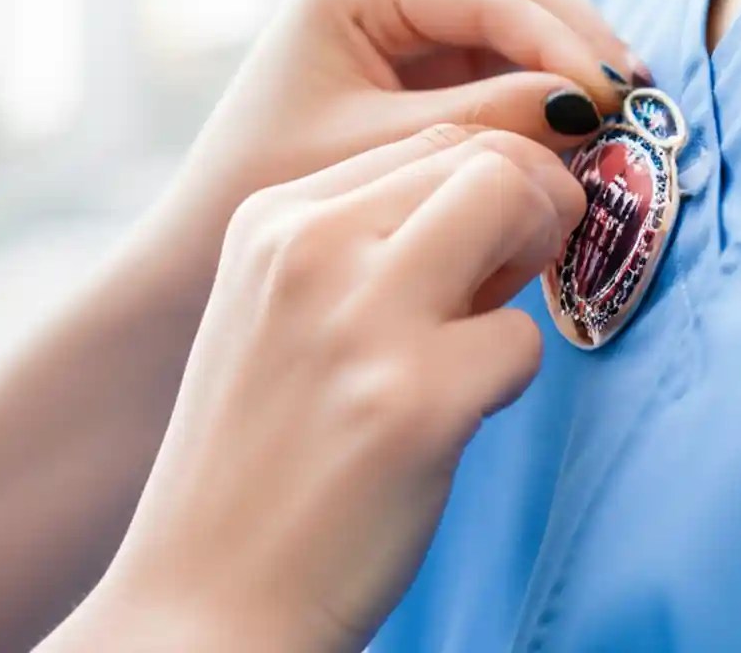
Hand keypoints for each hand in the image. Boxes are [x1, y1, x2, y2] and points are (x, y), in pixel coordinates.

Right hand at [44, 125, 584, 650]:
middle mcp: (309, 248)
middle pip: (485, 155)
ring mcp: (362, 320)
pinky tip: (450, 420)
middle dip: (536, 203)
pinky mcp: (417, 402)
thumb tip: (498, 202)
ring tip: (476, 340)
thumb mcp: (277, 314)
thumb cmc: (257, 459)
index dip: (485, 183)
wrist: (204, 600)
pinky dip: (508, 378)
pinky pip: (523, 341)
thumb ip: (366, 246)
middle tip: (520, 273)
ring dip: (534, 265)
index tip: (489, 244)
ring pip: (516, 202)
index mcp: (270, 220)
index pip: (426, 140)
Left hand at [142, 0, 639, 300]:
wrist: (209, 235)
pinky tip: (576, 133)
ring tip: (619, 119)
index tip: (611, 99)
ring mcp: (406, 25)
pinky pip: (499, 66)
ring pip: (515, 27)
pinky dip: (540, 95)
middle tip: (635, 101)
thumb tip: (589, 107)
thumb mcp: (381, 151)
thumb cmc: (272, 186)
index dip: (561, 44)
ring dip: (568, 68)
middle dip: (578, 44)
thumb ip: (483, 122)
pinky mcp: (419, 67)